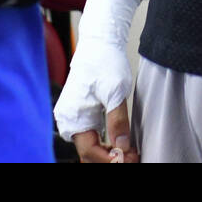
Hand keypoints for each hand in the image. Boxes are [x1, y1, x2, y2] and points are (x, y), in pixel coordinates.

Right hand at [54, 0, 141, 162]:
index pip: (90, 152)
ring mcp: (75, 118)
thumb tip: (121, 148)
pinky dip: (106, 144)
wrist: (100, 42)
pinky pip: (92, 137)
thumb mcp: (115, 92)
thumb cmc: (104, 61)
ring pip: (90, 147)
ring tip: (130, 151)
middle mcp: (69, 120)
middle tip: (133, 156)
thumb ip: (117, 122)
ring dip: (109, 153)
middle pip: (88, 154)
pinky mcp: (82, 114)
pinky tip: (122, 144)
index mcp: (73, 117)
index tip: (130, 158)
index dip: (110, 159)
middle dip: (110, 159)